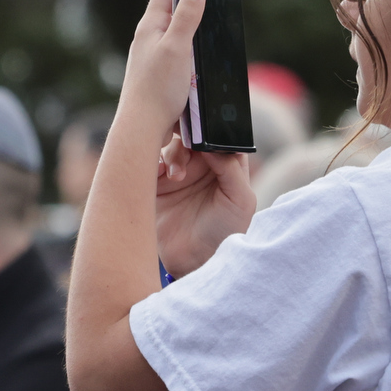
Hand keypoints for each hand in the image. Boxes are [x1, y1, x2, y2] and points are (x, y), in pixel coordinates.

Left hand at [121, 0, 208, 130]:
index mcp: (150, 26)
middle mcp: (149, 38)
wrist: (142, 129)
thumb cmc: (157, 90)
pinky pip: (180, 48)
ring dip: (189, 14)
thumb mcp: (177, 48)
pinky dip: (191, 39)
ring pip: (176, 28)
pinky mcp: (161, 73)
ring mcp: (154, 55)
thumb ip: (187, 17)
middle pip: (171, 5)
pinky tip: (200, 42)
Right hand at [156, 134, 254, 276]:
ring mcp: (177, 173)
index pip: (217, 135)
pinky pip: (150, 163)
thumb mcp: (240, 200)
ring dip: (172, 154)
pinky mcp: (156, 184)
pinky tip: (159, 176)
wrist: (195, 262)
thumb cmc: (225, 233)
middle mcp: (201, 165)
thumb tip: (210, 143)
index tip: (202, 131)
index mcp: (225, 164)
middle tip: (185, 145)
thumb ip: (231, 168)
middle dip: (186, 137)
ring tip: (176, 176)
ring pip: (170, 145)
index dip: (209, 128)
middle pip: (190, 135)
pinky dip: (152, 163)